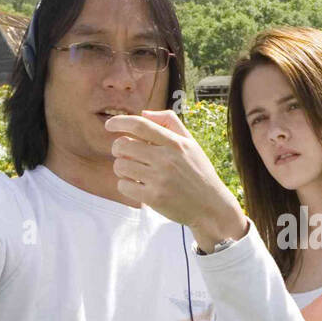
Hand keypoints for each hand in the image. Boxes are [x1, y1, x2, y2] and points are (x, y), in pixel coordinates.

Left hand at [105, 110, 245, 244]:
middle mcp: (166, 159)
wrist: (212, 207)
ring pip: (120, 165)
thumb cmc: (199, 173)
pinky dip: (126, 185)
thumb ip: (170, 123)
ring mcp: (159, 179)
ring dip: (122, 169)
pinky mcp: (153, 198)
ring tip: (135, 173)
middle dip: (118, 149)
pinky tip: (138, 187)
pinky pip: (123, 185)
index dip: (120, 121)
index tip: (109, 125)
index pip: (140, 125)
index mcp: (175, 143)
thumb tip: (143, 113)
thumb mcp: (191, 144)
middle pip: (123, 145)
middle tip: (126, 155)